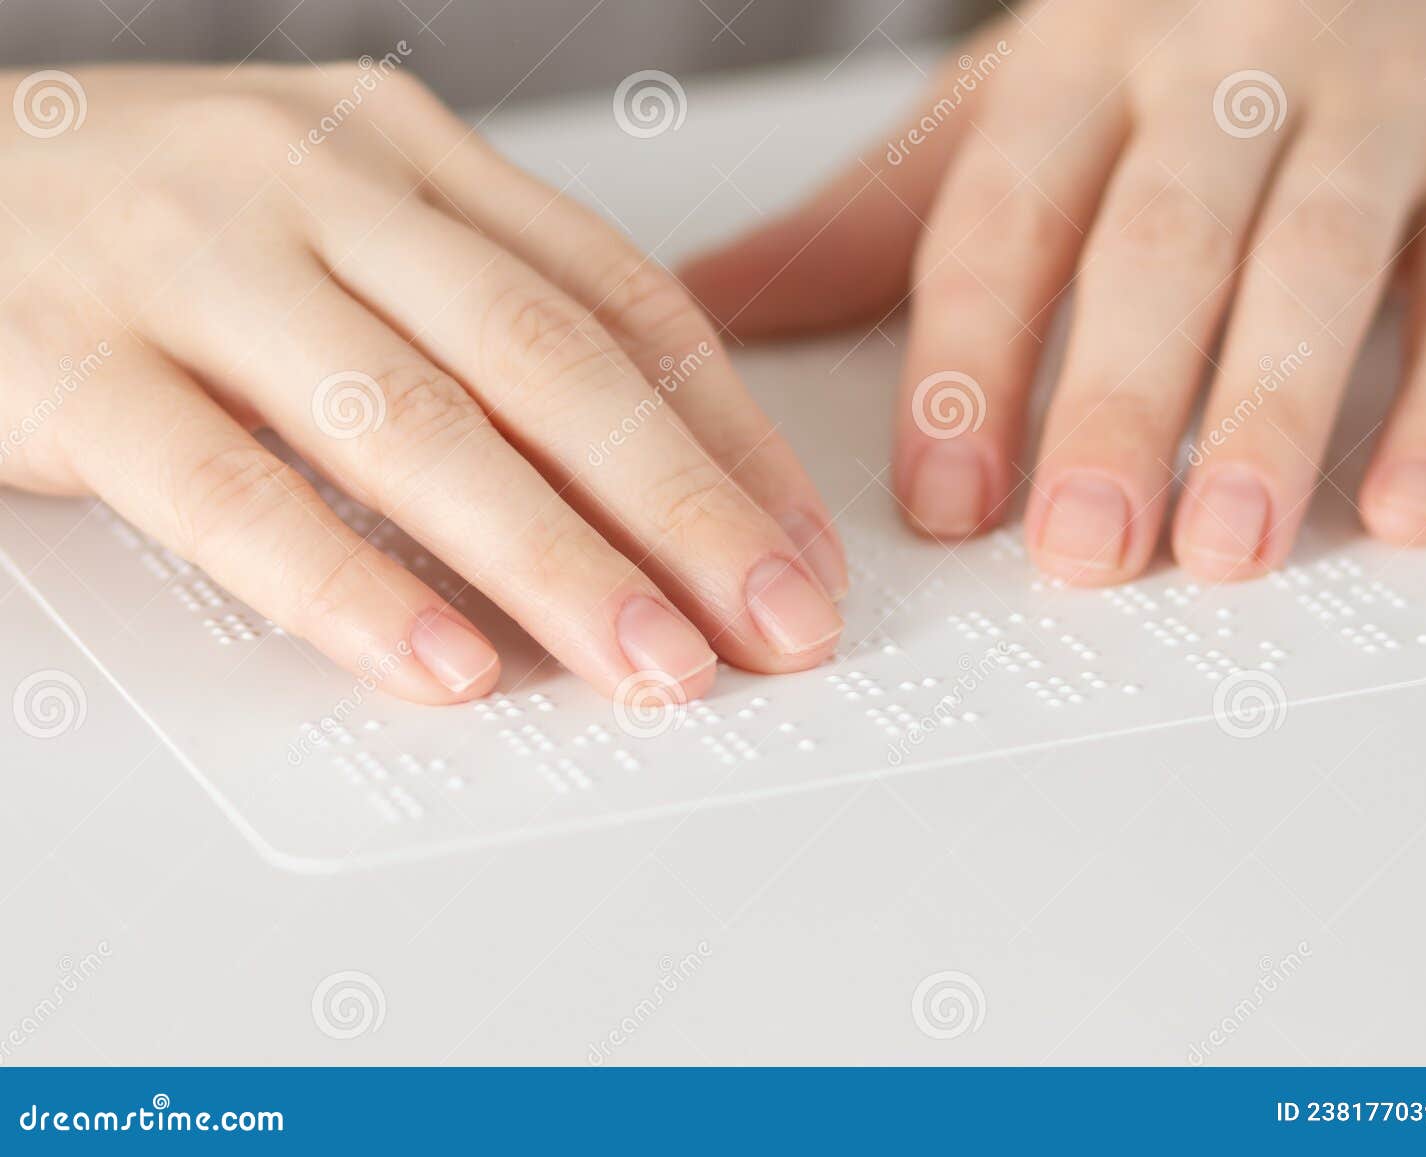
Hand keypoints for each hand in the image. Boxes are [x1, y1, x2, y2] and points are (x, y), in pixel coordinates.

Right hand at [0, 64, 847, 704]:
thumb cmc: (156, 222)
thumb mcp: (340, 228)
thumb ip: (476, 328)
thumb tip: (640, 483)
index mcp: (409, 153)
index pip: (619, 301)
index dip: (728, 437)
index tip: (800, 550)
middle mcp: (317, 186)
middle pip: (549, 364)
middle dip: (684, 512)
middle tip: (776, 626)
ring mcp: (192, 266)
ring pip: (413, 429)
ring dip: (555, 566)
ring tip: (651, 666)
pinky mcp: (69, 365)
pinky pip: (231, 494)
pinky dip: (350, 587)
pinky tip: (444, 663)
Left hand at [684, 0, 1425, 583]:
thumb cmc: (1199, 36)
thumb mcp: (1027, 96)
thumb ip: (884, 212)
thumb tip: (713, 300)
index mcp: (1085, 62)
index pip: (1005, 218)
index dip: (966, 364)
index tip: (939, 502)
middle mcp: (1228, 71)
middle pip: (1157, 247)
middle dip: (1113, 405)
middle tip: (1076, 553)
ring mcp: (1383, 106)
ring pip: (1318, 260)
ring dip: (1267, 412)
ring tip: (1223, 549)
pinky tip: (1406, 505)